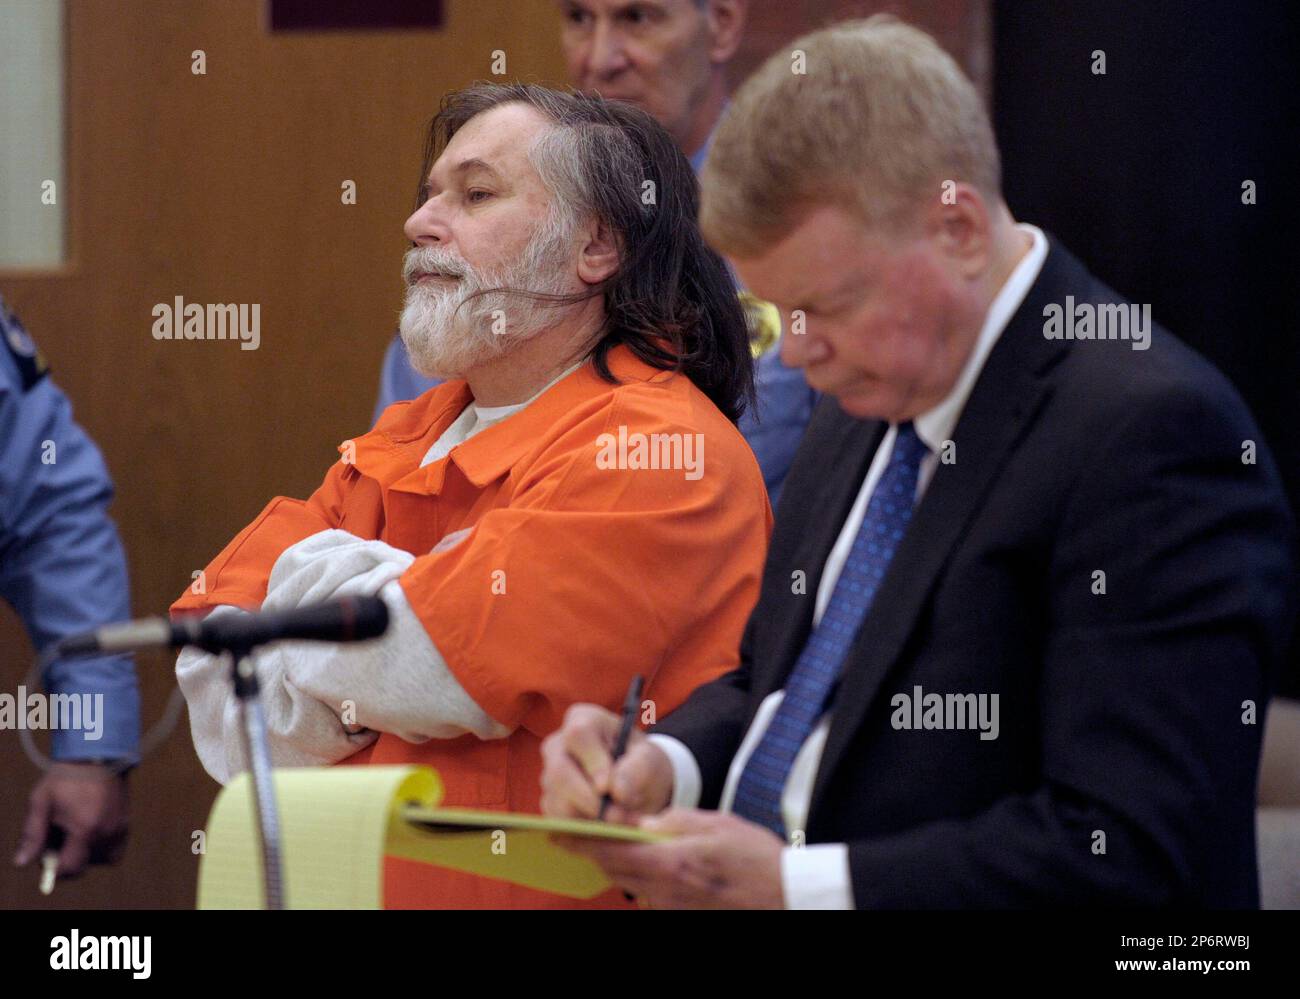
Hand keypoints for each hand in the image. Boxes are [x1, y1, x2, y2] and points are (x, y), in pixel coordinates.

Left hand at [13, 762, 129, 876]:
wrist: (97, 753)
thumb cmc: (66, 777)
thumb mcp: (41, 802)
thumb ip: (32, 835)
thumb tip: (21, 863)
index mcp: (85, 829)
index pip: (70, 867)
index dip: (54, 868)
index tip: (45, 856)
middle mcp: (106, 832)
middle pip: (86, 865)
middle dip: (69, 861)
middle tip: (58, 841)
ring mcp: (119, 827)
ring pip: (103, 859)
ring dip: (88, 856)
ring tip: (75, 834)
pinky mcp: (127, 822)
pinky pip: (116, 849)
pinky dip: (103, 848)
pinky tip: (91, 832)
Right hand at [540, 703, 673, 823]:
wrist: (635, 784)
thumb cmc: (640, 762)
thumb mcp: (648, 760)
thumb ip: (635, 770)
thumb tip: (616, 792)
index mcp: (583, 720)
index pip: (578, 735)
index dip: (593, 762)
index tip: (608, 788)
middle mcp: (558, 745)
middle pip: (559, 772)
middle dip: (589, 801)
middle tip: (618, 818)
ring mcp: (549, 775)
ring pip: (557, 802)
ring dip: (590, 821)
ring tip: (622, 825)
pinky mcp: (550, 803)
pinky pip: (559, 822)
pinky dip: (584, 832)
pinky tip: (608, 830)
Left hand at [554, 808, 786, 908]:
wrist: (786, 895)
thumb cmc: (755, 856)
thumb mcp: (715, 823)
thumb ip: (672, 821)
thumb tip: (641, 820)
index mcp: (671, 861)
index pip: (612, 851)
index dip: (580, 842)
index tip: (557, 832)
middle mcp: (665, 890)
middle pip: (614, 870)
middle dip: (594, 852)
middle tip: (574, 834)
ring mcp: (672, 907)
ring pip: (630, 884)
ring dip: (618, 865)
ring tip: (610, 844)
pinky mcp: (681, 915)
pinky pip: (650, 896)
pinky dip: (641, 878)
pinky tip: (650, 863)